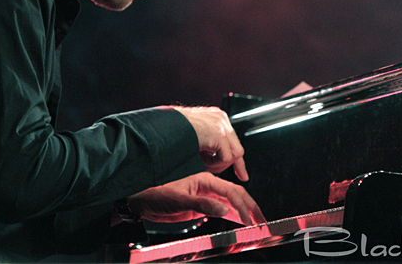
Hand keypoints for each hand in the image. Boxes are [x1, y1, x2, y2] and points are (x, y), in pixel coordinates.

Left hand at [127, 172, 265, 225]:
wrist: (140, 200)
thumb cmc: (154, 194)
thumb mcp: (178, 200)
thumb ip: (201, 205)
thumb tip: (224, 209)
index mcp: (204, 179)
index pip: (230, 191)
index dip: (242, 206)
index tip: (249, 220)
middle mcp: (207, 185)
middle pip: (235, 195)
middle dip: (250, 208)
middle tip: (262, 222)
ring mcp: (204, 195)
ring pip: (231, 201)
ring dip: (244, 211)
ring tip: (257, 222)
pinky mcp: (200, 205)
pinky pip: (221, 208)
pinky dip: (233, 214)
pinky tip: (240, 220)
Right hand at [172, 106, 248, 180]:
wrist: (159, 128)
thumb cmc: (167, 134)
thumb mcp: (191, 136)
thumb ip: (205, 142)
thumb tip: (214, 155)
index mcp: (213, 116)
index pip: (232, 139)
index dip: (236, 159)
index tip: (242, 175)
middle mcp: (219, 118)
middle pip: (238, 147)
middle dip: (236, 165)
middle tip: (238, 177)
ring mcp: (220, 124)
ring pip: (235, 154)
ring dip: (220, 165)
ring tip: (203, 164)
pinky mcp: (218, 134)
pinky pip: (226, 158)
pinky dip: (214, 164)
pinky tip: (201, 161)